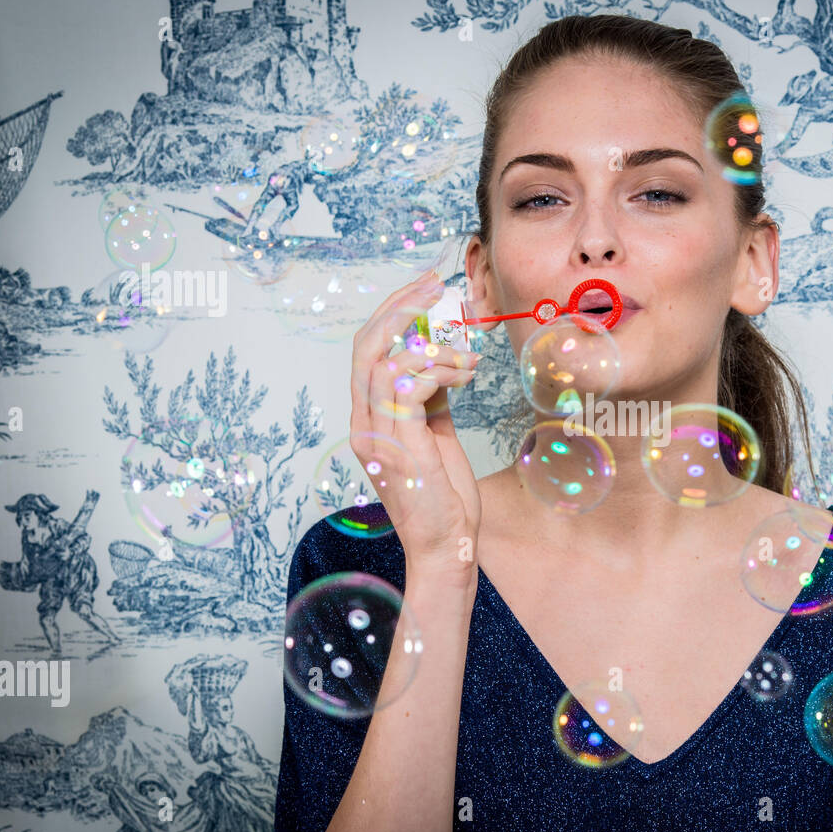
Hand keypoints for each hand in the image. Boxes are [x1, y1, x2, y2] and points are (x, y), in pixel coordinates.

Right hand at [351, 270, 482, 585]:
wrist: (446, 546)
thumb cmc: (445, 497)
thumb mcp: (437, 436)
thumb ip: (431, 399)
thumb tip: (440, 362)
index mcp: (370, 419)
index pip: (367, 350)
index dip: (392, 313)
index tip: (425, 290)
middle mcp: (364, 423)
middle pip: (365, 345)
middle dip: (400, 307)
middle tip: (435, 285)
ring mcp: (378, 434)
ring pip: (385, 360)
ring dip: (433, 348)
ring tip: (468, 360)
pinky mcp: (400, 444)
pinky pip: (408, 385)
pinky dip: (440, 370)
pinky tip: (467, 375)